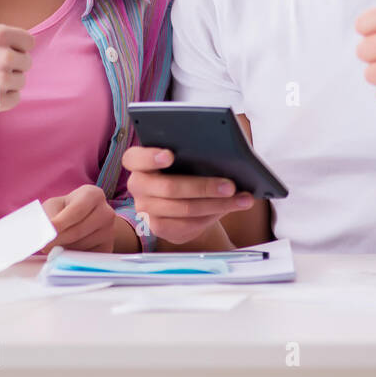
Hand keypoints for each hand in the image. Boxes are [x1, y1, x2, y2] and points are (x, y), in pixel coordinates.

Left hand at [40, 185, 117, 253]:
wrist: (84, 220)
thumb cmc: (65, 210)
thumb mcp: (54, 206)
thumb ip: (49, 217)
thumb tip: (45, 235)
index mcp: (93, 194)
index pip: (77, 210)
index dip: (60, 223)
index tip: (48, 232)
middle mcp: (106, 212)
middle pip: (78, 231)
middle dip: (58, 240)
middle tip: (43, 245)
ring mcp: (110, 231)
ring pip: (81, 246)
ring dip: (64, 249)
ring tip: (56, 244)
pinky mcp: (108, 248)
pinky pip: (86, 257)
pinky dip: (73, 257)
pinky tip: (67, 250)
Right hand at [123, 146, 251, 244]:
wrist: (184, 199)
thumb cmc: (186, 168)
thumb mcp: (186, 156)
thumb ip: (192, 149)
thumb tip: (223, 149)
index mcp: (138, 162)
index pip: (134, 158)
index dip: (150, 157)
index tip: (170, 155)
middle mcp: (138, 185)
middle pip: (168, 187)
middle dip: (203, 187)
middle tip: (230, 185)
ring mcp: (146, 209)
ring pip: (183, 209)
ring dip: (216, 204)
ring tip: (240, 198)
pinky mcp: (159, 227)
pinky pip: (188, 224)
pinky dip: (213, 216)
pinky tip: (231, 207)